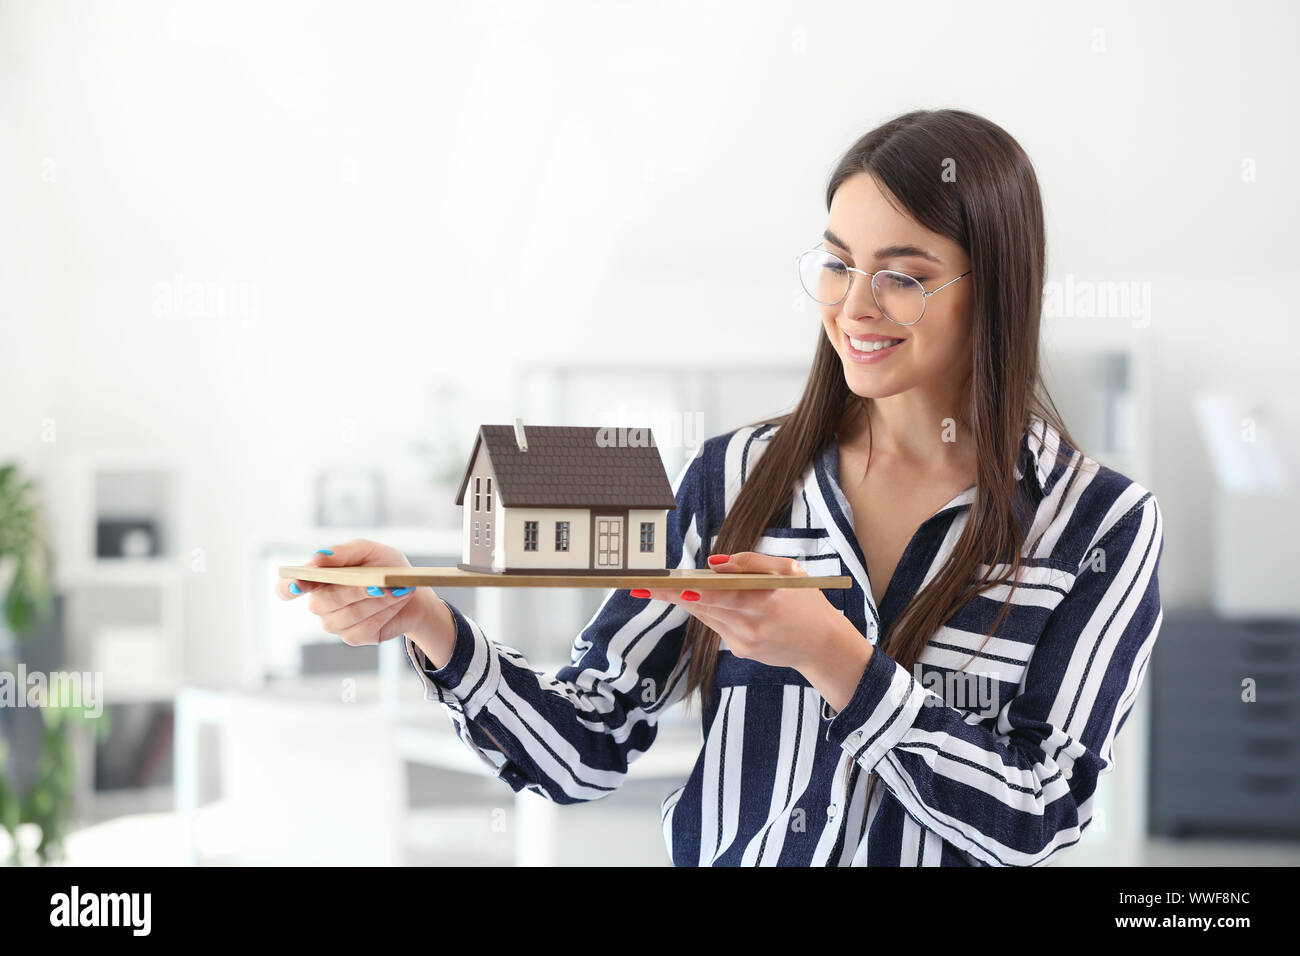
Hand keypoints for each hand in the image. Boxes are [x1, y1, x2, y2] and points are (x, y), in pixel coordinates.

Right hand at [275, 538, 447, 646]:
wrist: (411, 589)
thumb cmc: (385, 567)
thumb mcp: (368, 551)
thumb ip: (343, 552)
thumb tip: (318, 558)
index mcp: (317, 579)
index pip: (286, 588)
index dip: (289, 587)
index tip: (300, 584)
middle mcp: (320, 603)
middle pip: (323, 602)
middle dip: (353, 591)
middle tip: (379, 584)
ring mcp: (334, 623)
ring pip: (348, 615)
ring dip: (377, 601)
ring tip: (397, 589)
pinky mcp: (354, 637)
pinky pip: (365, 628)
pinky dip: (385, 612)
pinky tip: (396, 601)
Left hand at [630, 551, 860, 674]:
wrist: (823, 646)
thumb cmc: (806, 601)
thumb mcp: (789, 571)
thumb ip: (752, 563)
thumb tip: (713, 565)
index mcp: (767, 602)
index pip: (722, 595)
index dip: (693, 592)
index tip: (668, 586)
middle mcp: (753, 626)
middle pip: (705, 607)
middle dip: (673, 595)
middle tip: (641, 585)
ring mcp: (746, 643)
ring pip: (707, 617)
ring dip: (686, 601)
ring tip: (657, 587)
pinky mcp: (741, 652)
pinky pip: (717, 626)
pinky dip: (709, 611)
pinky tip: (698, 600)